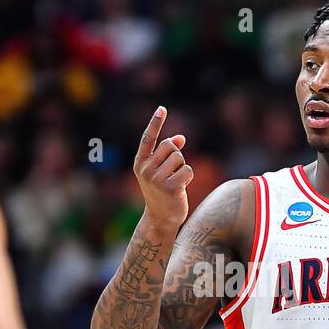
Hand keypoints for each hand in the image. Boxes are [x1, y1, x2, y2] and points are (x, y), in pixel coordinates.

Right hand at [133, 106, 193, 232]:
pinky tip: (181, 188)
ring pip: (180, 158)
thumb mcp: (161, 171)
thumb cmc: (162, 192)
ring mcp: (156, 179)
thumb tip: (181, 138)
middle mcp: (145, 169)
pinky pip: (188, 170)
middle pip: (170, 146)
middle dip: (177, 156)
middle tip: (172, 173)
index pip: (148, 139)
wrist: (160, 219)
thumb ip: (168, 154)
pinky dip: (188, 177)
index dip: (155, 123)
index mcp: (140, 163)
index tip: (162, 109)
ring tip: (175, 182)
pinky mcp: (169, 187)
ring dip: (182, 168)